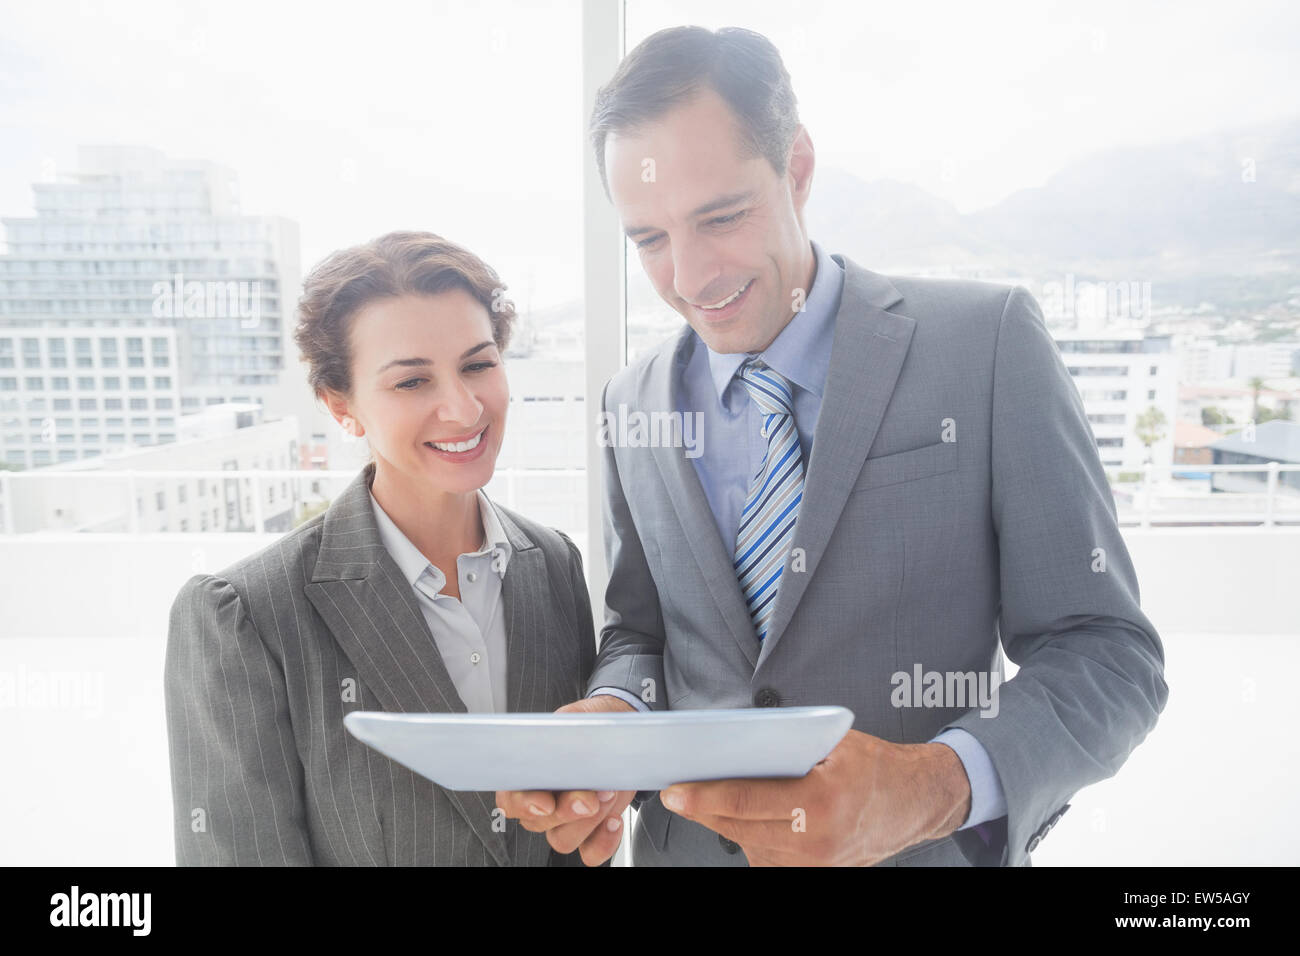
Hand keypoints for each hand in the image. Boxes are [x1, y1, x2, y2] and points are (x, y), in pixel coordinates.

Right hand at [495, 695, 638, 865]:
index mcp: (528, 774)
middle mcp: (542, 802)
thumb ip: (565, 730)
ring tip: (608, 794)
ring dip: (588, 823)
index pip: (510, 799)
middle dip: (566, 811)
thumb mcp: (576, 718)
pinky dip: (604, 842)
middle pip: (538, 823)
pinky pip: (590, 852)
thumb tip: (565, 743)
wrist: (620, 731)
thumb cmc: (591, 724)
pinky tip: (615, 820)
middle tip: (590, 795)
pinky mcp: (592, 830)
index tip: (545, 803)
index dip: (523, 805)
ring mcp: (566, 819)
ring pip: (563, 840)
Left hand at [658, 730, 971, 865]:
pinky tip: (744, 817)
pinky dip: (750, 837)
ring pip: (747, 845)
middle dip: (703, 810)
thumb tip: (731, 743)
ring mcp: (817, 864)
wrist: (914, 803)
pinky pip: (766, 856)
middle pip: (738, 827)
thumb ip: (786, 745)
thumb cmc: (874, 766)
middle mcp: (818, 839)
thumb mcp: (833, 742)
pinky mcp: (815, 874)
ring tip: (706, 801)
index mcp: (821, 800)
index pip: (746, 800)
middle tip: (675, 794)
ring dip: (724, 824)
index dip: (704, 796)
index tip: (674, 792)